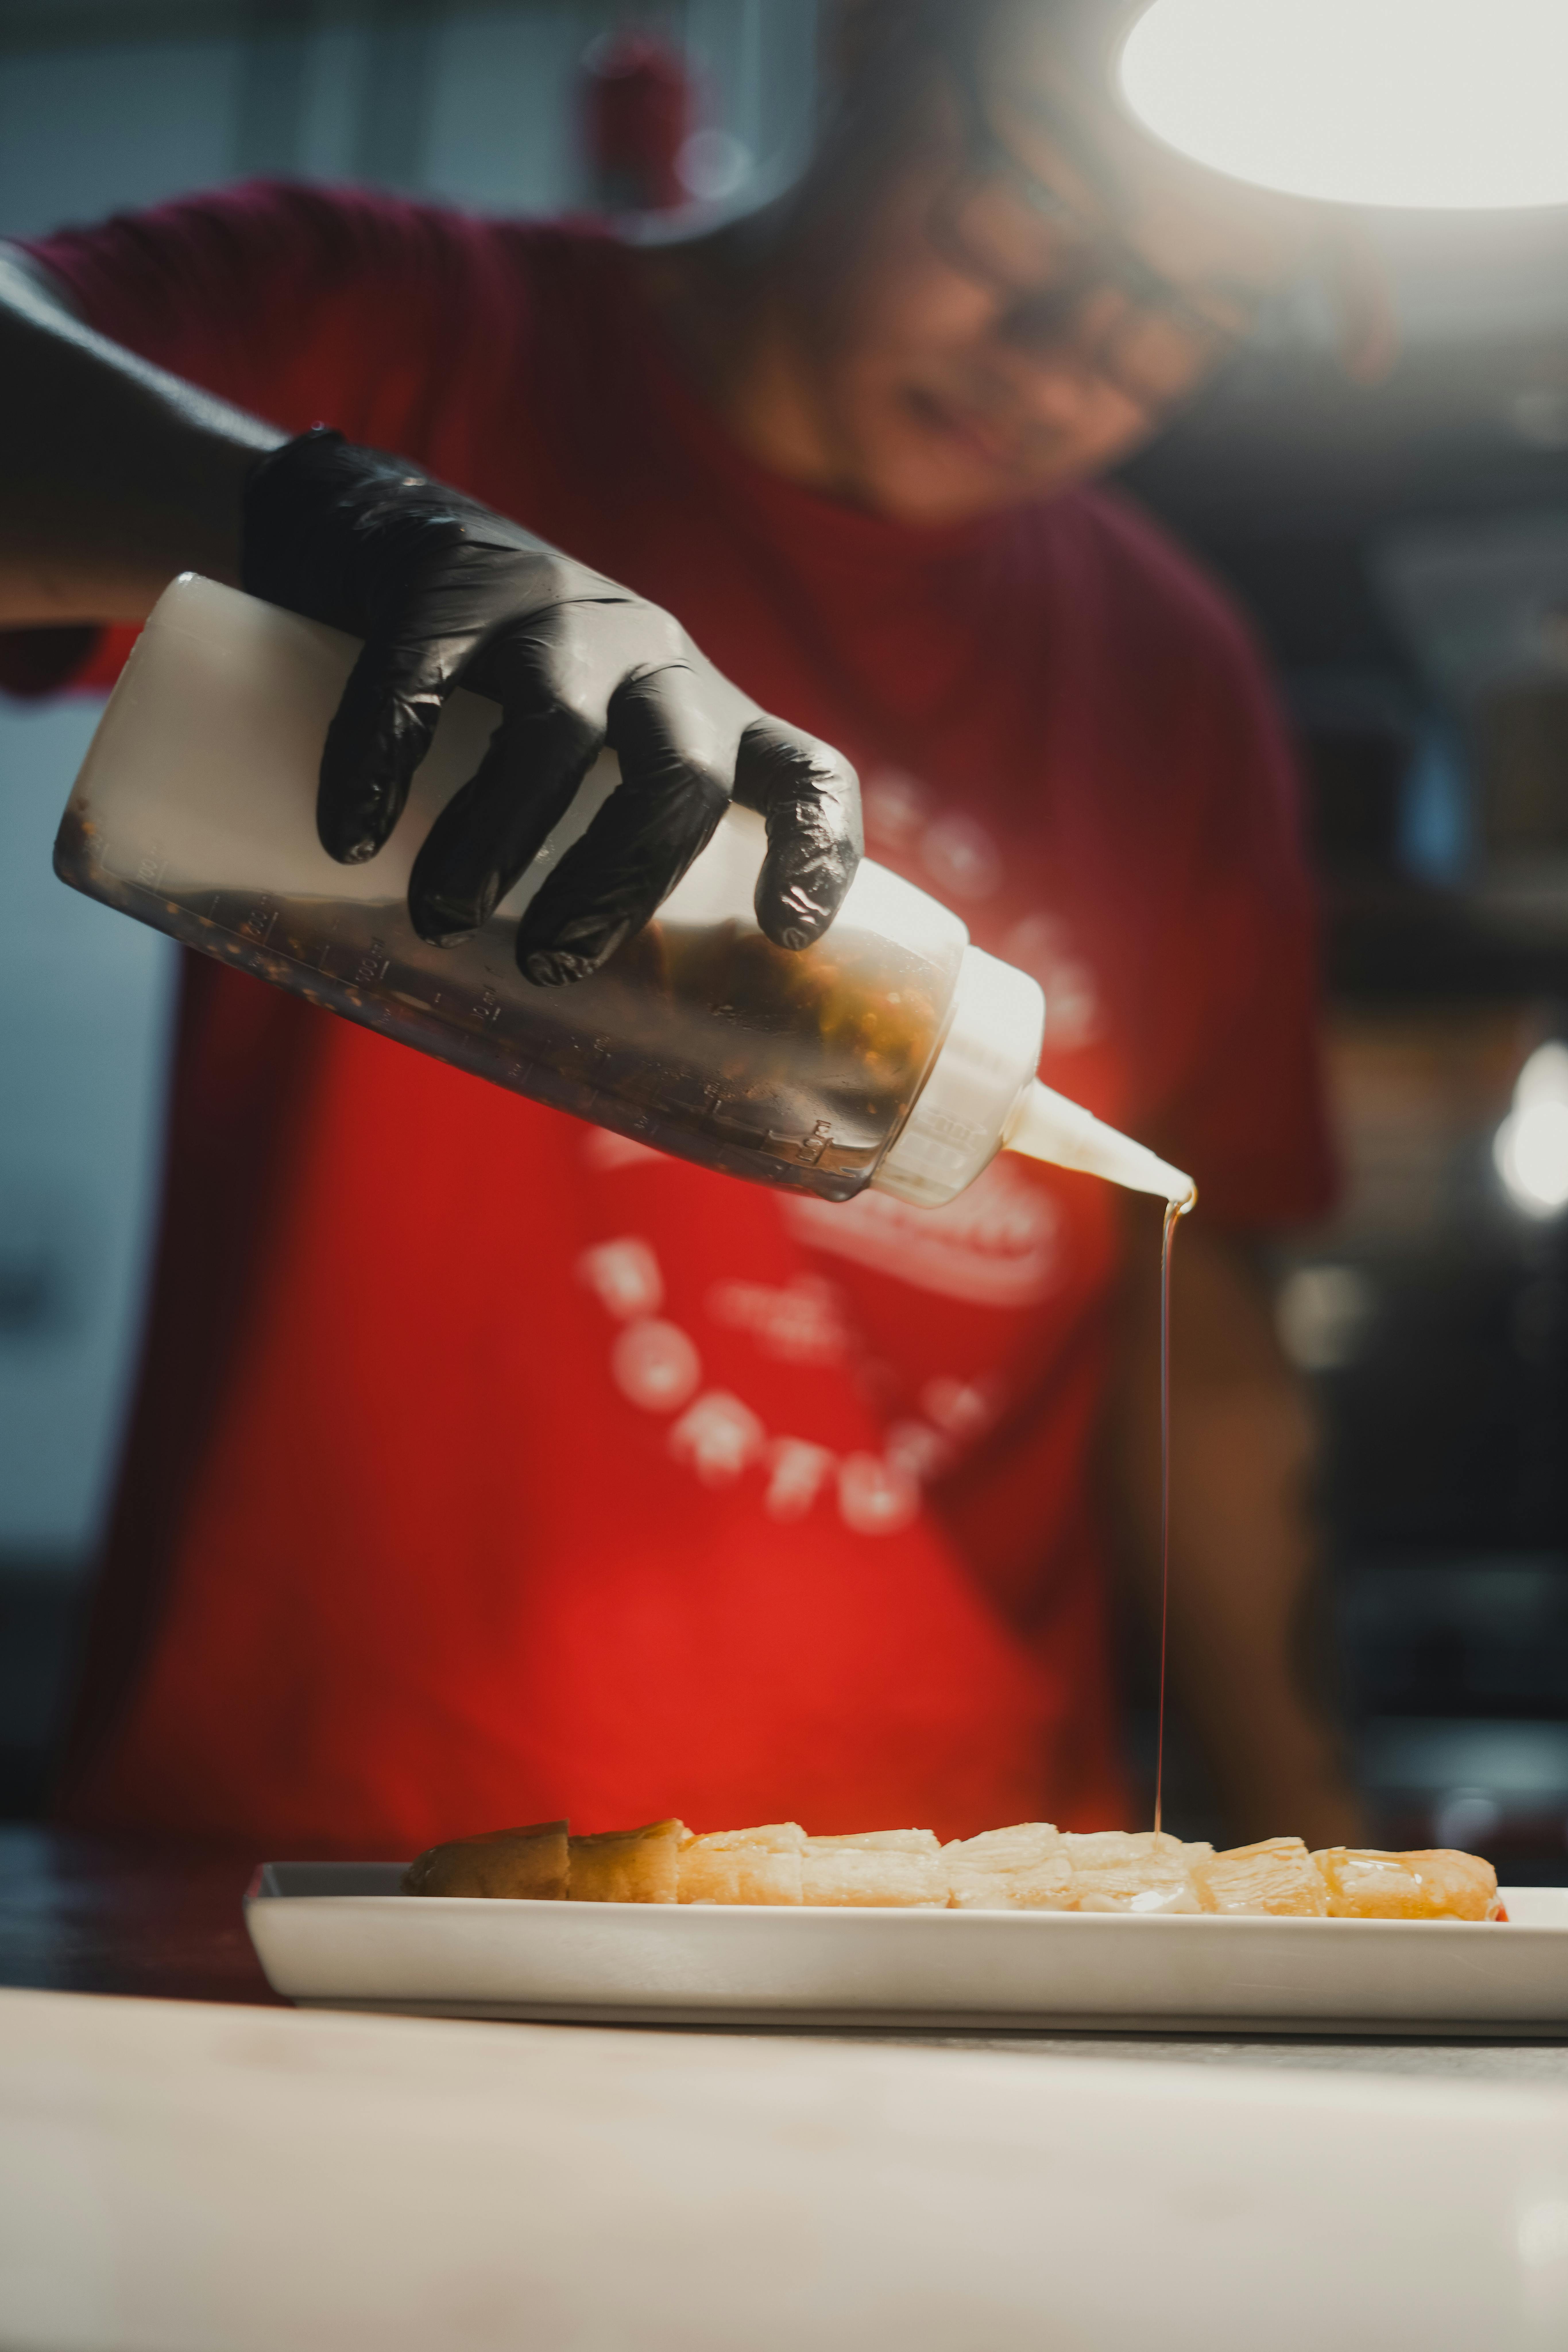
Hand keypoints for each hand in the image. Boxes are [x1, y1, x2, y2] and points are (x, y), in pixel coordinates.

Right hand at [240, 428, 860, 983]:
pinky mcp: (452, 587)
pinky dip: (384, 764)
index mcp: (710, 717)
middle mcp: (655, 659)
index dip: (818, 851)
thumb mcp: (598, 762)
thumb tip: (567, 1035)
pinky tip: (352, 837)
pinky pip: (421, 680)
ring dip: (502, 837)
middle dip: (622, 879)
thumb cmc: (509, 703)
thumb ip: (601, 857)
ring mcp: (557, 613)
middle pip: (681, 773)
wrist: (389, 539)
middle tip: (553, 963)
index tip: (789, 933)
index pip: (807, 775)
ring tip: (444, 917)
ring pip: (556, 728)